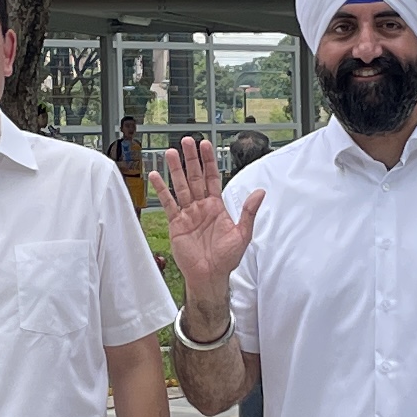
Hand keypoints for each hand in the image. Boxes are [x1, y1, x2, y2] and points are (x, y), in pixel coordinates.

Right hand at [159, 137, 262, 312]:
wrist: (210, 276)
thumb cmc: (226, 258)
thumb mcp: (243, 234)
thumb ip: (248, 212)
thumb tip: (260, 192)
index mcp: (217, 206)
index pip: (212, 177)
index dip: (209, 161)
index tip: (206, 145)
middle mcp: (201, 206)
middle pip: (195, 177)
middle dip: (192, 159)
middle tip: (187, 141)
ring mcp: (188, 213)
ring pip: (180, 186)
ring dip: (176, 170)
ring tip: (171, 153)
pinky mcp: (176, 223)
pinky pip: (168, 203)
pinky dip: (161, 190)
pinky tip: (156, 177)